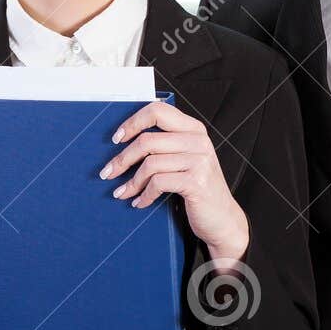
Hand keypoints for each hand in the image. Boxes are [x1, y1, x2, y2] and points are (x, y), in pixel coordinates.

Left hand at [99, 100, 248, 263]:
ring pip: (150, 164)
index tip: (117, 138)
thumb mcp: (186, 159)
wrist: (222, 218)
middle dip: (122, 159)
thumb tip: (124, 140)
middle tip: (108, 172)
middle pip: (147, 140)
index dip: (133, 122)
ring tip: (122, 192)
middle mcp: (198, 141)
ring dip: (131, 182)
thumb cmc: (198, 188)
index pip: (158, 111)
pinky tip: (140, 202)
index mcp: (194, 129)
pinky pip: (158, 183)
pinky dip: (144, 195)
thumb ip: (166, 145)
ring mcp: (199, 161)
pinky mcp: (196, 181)